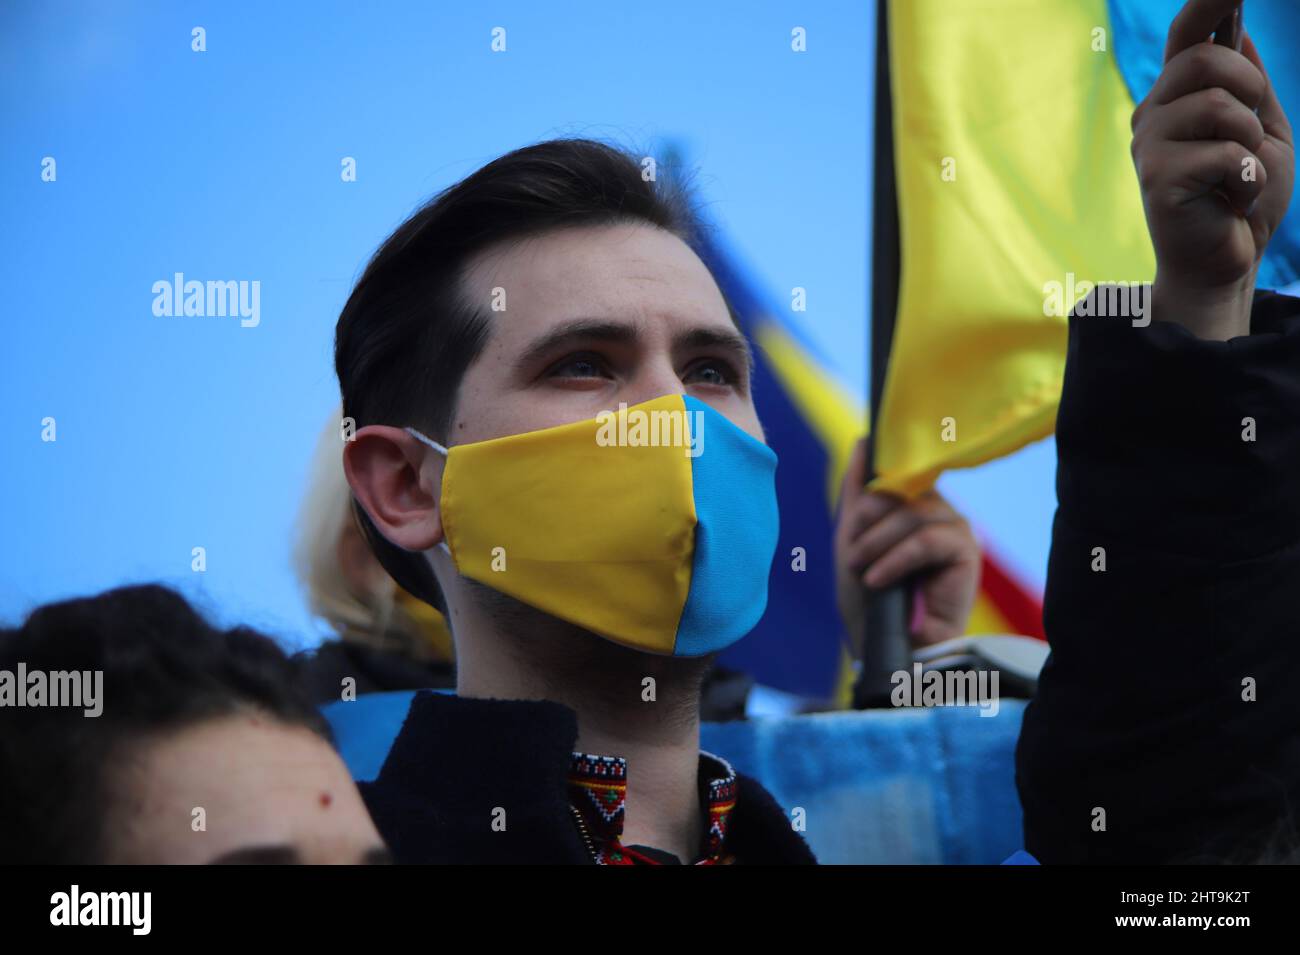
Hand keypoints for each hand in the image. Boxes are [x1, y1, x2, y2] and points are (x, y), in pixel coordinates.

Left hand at [834, 438, 980, 648]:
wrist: (888, 648)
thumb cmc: (870, 600)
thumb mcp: (853, 539)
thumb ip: (858, 493)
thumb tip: (863, 440)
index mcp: (911, 502)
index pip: (893, 470)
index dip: (871, 483)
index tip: (855, 500)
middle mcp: (936, 509)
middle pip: (897, 489)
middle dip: (866, 523)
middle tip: (853, 556)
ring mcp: (954, 527)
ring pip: (911, 513)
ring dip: (876, 544)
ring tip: (861, 571)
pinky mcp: (967, 550)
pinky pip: (926, 538)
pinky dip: (896, 559)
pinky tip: (879, 579)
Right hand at [1132, 0, 1294, 339]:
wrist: (1226, 262)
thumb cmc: (1241, 201)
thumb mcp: (1261, 132)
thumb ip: (1250, 87)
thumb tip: (1235, 31)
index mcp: (1177, 99)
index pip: (1186, 35)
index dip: (1207, 3)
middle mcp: (1154, 116)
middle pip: (1201, 61)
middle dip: (1247, 85)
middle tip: (1254, 127)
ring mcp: (1149, 147)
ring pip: (1218, 106)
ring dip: (1251, 143)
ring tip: (1240, 175)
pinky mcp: (1156, 179)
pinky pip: (1222, 154)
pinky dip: (1245, 179)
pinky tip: (1230, 200)